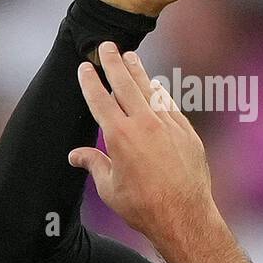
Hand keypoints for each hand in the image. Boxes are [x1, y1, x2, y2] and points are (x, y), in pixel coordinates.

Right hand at [69, 41, 217, 244]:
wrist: (184, 216)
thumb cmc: (143, 207)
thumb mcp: (110, 188)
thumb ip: (94, 164)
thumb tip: (76, 155)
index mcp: (119, 137)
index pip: (99, 100)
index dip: (90, 81)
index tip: (85, 67)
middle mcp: (143, 125)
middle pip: (125, 84)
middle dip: (113, 63)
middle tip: (106, 46)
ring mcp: (167, 125)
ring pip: (149, 90)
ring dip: (138, 72)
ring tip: (129, 56)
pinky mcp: (186, 132)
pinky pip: (169, 105)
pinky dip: (160, 93)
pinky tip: (155, 86)